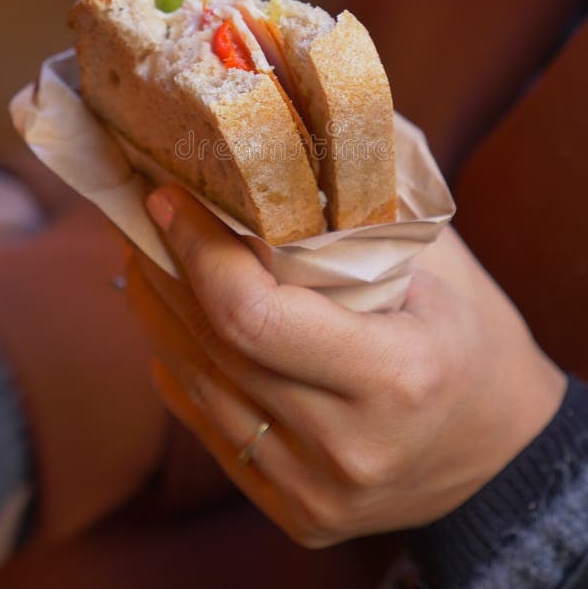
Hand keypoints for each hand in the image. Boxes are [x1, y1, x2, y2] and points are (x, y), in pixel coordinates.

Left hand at [129, 184, 564, 547]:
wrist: (500, 452)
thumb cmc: (474, 341)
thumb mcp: (440, 264)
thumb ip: (364, 207)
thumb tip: (291, 133)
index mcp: (395, 377)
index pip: (253, 315)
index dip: (195, 251)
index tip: (168, 198)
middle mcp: (349, 448)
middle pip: (214, 348)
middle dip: (164, 271)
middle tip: (146, 215)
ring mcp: (316, 493)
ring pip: (199, 390)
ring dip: (160, 318)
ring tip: (149, 260)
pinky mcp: (295, 513)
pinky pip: (209, 432)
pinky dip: (181, 369)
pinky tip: (170, 325)